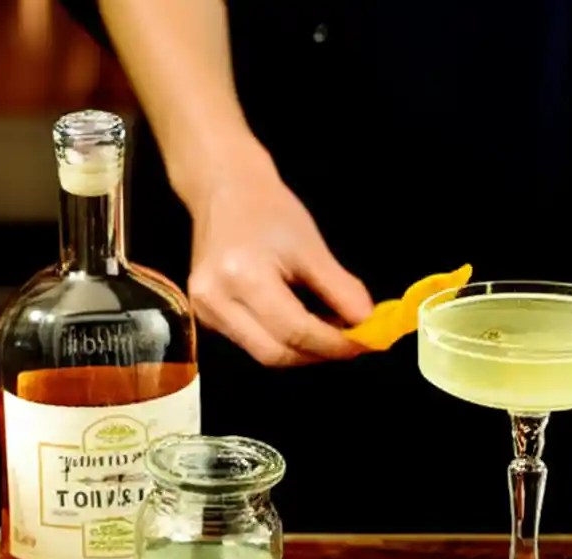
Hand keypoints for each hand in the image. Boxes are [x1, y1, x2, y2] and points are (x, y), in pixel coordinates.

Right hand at [185, 156, 373, 366]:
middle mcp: (215, 300)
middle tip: (350, 343)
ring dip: (302, 352)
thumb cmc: (271, 212)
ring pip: (263, 354)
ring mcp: (204, 311)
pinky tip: (302, 326)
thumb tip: (367, 326)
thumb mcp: (312, 248)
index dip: (335, 343)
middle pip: (276, 353)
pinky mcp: (204, 316)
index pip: (296, 330)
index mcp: (243, 276)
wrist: (224, 191)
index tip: (366, 342)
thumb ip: (341, 291)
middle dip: (318, 353)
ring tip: (328, 332)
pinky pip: (250, 343)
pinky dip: (282, 342)